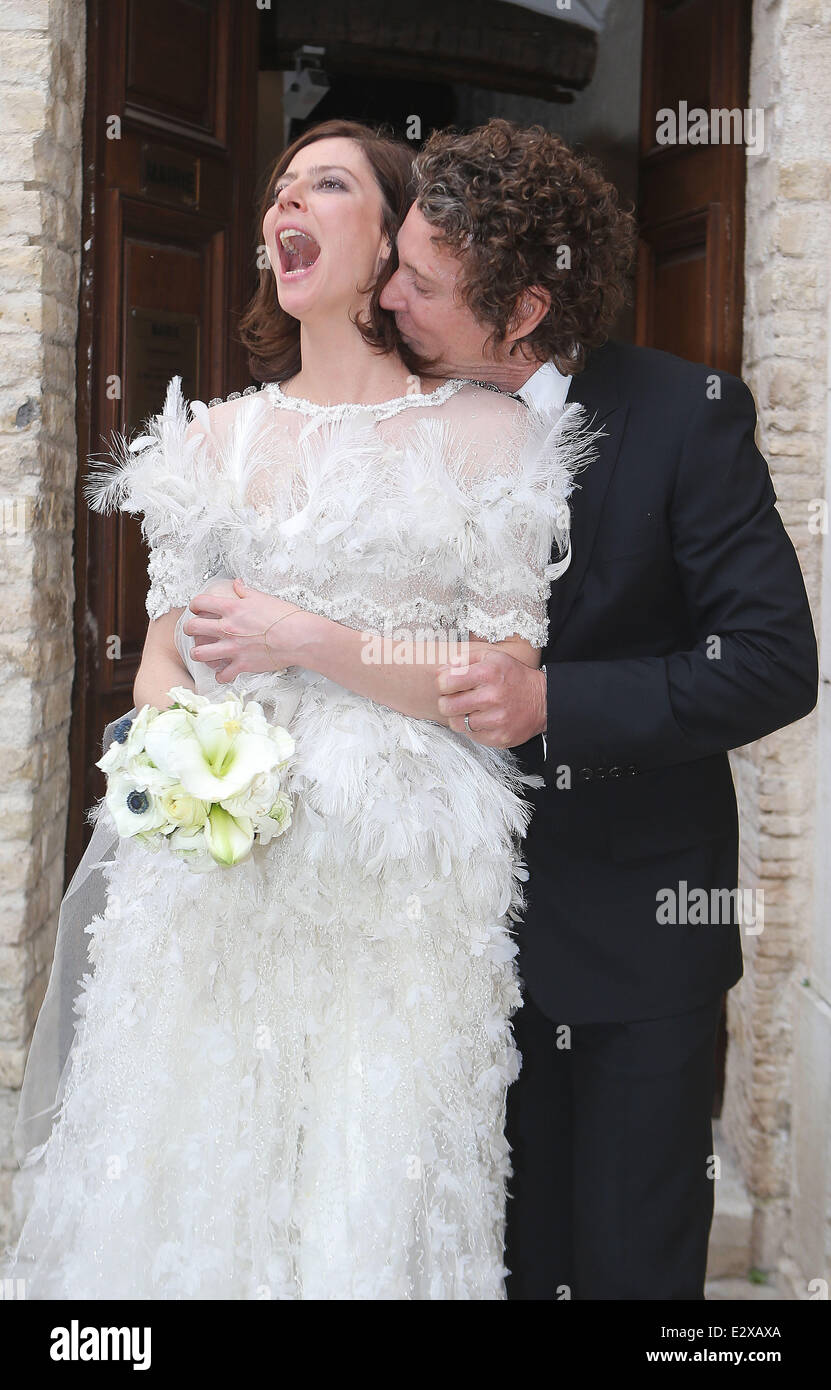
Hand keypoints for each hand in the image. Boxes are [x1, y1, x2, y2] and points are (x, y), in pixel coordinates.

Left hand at [183, 578, 308, 681]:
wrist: (298, 637)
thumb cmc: (284, 616)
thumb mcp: (262, 597)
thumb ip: (245, 591)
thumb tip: (237, 584)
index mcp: (232, 608)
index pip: (200, 602)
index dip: (195, 605)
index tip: (198, 609)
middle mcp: (227, 628)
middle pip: (192, 628)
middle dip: (190, 629)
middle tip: (195, 630)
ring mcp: (233, 648)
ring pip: (199, 653)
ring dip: (198, 653)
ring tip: (203, 652)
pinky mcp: (242, 665)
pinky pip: (222, 675)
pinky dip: (221, 675)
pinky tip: (224, 672)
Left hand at [436, 648, 546, 747]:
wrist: (544, 700)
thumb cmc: (514, 677)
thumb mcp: (492, 658)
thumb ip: (464, 660)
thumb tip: (441, 670)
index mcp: (488, 673)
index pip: (445, 682)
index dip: (443, 683)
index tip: (450, 684)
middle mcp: (492, 697)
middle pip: (446, 706)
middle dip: (447, 702)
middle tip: (457, 699)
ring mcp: (496, 720)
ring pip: (456, 723)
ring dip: (460, 716)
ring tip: (471, 710)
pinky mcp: (499, 737)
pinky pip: (471, 735)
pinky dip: (473, 728)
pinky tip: (483, 719)